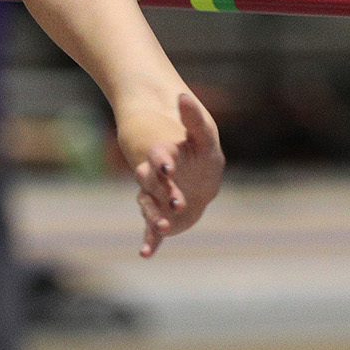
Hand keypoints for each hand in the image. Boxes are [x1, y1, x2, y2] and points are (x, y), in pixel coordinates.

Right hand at [131, 92, 223, 257]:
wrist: (198, 174)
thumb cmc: (200, 153)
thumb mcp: (204, 136)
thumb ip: (194, 119)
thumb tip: (183, 94)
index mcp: (166, 156)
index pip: (160, 156)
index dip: (162, 160)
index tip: (168, 165)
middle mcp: (156, 177)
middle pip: (152, 184)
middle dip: (161, 192)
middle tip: (176, 201)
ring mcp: (156, 197)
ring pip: (150, 206)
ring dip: (155, 216)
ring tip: (163, 227)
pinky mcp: (160, 216)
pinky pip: (152, 229)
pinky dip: (150, 241)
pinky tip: (146, 254)